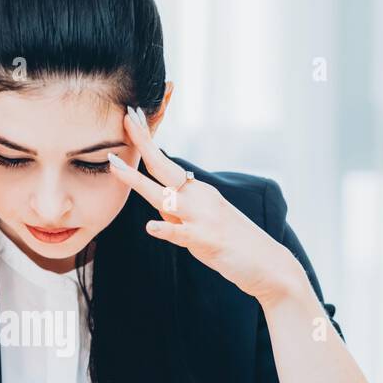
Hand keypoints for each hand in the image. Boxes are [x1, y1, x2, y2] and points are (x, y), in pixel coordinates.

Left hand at [106, 106, 304, 305]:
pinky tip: (150, 226)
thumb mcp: (204, 221)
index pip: (166, 163)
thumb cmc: (234, 243)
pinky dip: (166, 229)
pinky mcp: (206, 240)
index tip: (132, 118)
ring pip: (163, 196)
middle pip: (163, 167)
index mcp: (197, 192)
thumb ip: (181, 212)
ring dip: (136, 181)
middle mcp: (198, 198)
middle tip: (125, 118)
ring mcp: (202, 218)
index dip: (147, 142)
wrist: (267, 264)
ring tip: (114, 166)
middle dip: (142, 143)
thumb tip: (160, 206)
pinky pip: (180, 233)